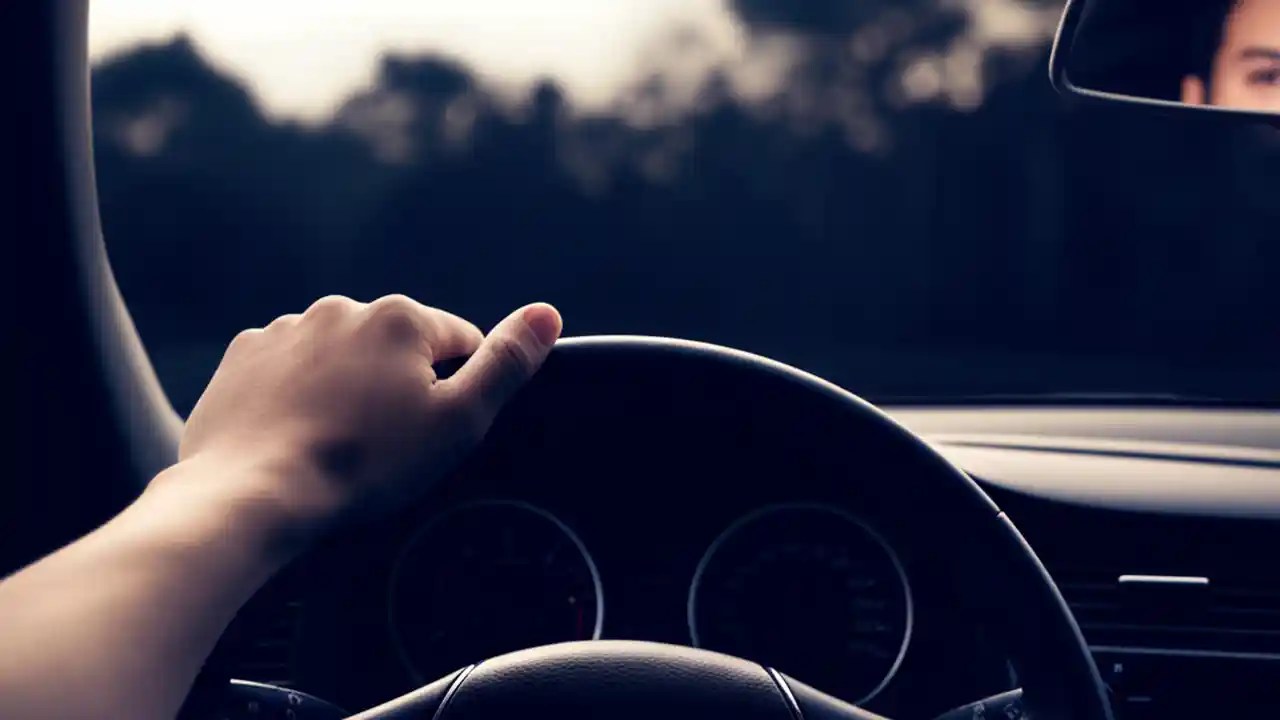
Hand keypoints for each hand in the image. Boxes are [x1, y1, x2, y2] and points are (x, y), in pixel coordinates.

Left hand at [174, 295, 561, 542]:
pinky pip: (289, 370)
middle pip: (396, 349)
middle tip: (384, 446)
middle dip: (398, 388)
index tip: (431, 433)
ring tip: (337, 444)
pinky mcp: (244, 358)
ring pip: (341, 358)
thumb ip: (506, 364)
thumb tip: (546, 314)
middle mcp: (341, 309)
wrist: (254, 493)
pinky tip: (297, 435)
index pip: (459, 343)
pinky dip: (298, 395)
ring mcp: (286, 330)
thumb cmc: (363, 464)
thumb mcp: (457, 422)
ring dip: (347, 389)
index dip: (456, 392)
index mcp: (400, 319)